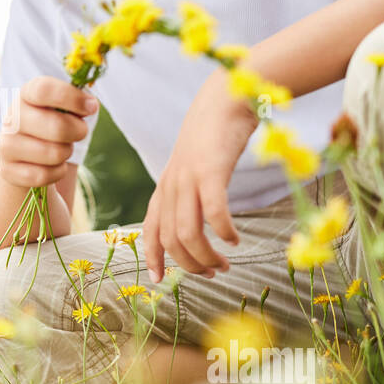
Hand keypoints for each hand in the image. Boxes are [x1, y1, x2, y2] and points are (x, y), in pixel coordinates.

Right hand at [0, 77, 97, 189]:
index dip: (72, 98)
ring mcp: (6, 145)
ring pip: (53, 154)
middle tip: (80, 131)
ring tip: (62, 148)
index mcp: (26, 95)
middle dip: (78, 132)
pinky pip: (44, 176)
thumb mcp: (60, 107)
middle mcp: (12, 118)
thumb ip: (75, 102)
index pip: (44, 90)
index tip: (91, 106)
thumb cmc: (49, 124)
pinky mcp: (8, 171)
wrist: (23, 156)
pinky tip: (54, 166)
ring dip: (66, 153)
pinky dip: (57, 172)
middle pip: (57, 127)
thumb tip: (90, 105)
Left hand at [143, 70, 258, 281]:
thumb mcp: (191, 170)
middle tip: (213, 273)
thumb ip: (187, 195)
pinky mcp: (210, 171)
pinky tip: (233, 240)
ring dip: (205, 256)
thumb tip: (195, 227)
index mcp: (164, 188)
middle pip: (170, 239)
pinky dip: (222, 232)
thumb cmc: (211, 140)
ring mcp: (189, 179)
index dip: (153, 257)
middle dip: (189, 264)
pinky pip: (213, 212)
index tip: (159, 280)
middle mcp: (171, 186)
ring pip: (187, 233)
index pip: (149, 230)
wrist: (222, 102)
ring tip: (224, 264)